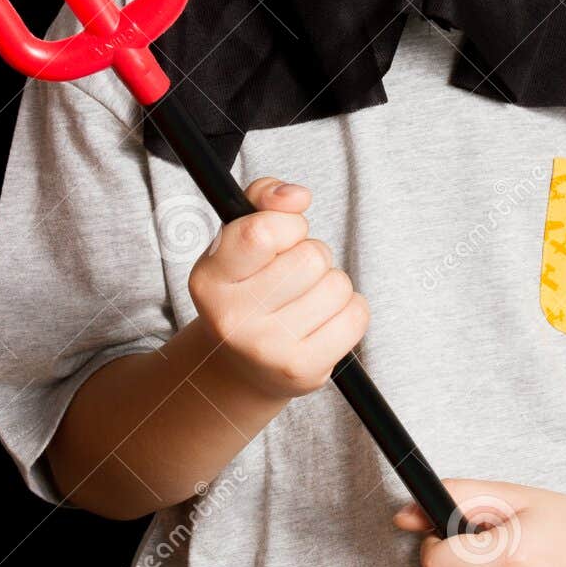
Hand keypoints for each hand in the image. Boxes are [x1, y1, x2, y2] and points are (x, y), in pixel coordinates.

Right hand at [188, 176, 369, 401]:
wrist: (244, 366)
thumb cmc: (249, 288)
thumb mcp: (239, 238)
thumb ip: (263, 198)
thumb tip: (297, 196)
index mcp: (209, 279)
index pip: (261, 232)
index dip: (288, 224)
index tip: (285, 235)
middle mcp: (232, 319)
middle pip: (311, 258)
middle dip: (313, 255)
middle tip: (295, 274)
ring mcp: (268, 349)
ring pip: (338, 285)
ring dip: (332, 284)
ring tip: (307, 298)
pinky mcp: (303, 370)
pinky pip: (356, 316)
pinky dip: (350, 310)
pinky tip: (324, 320)